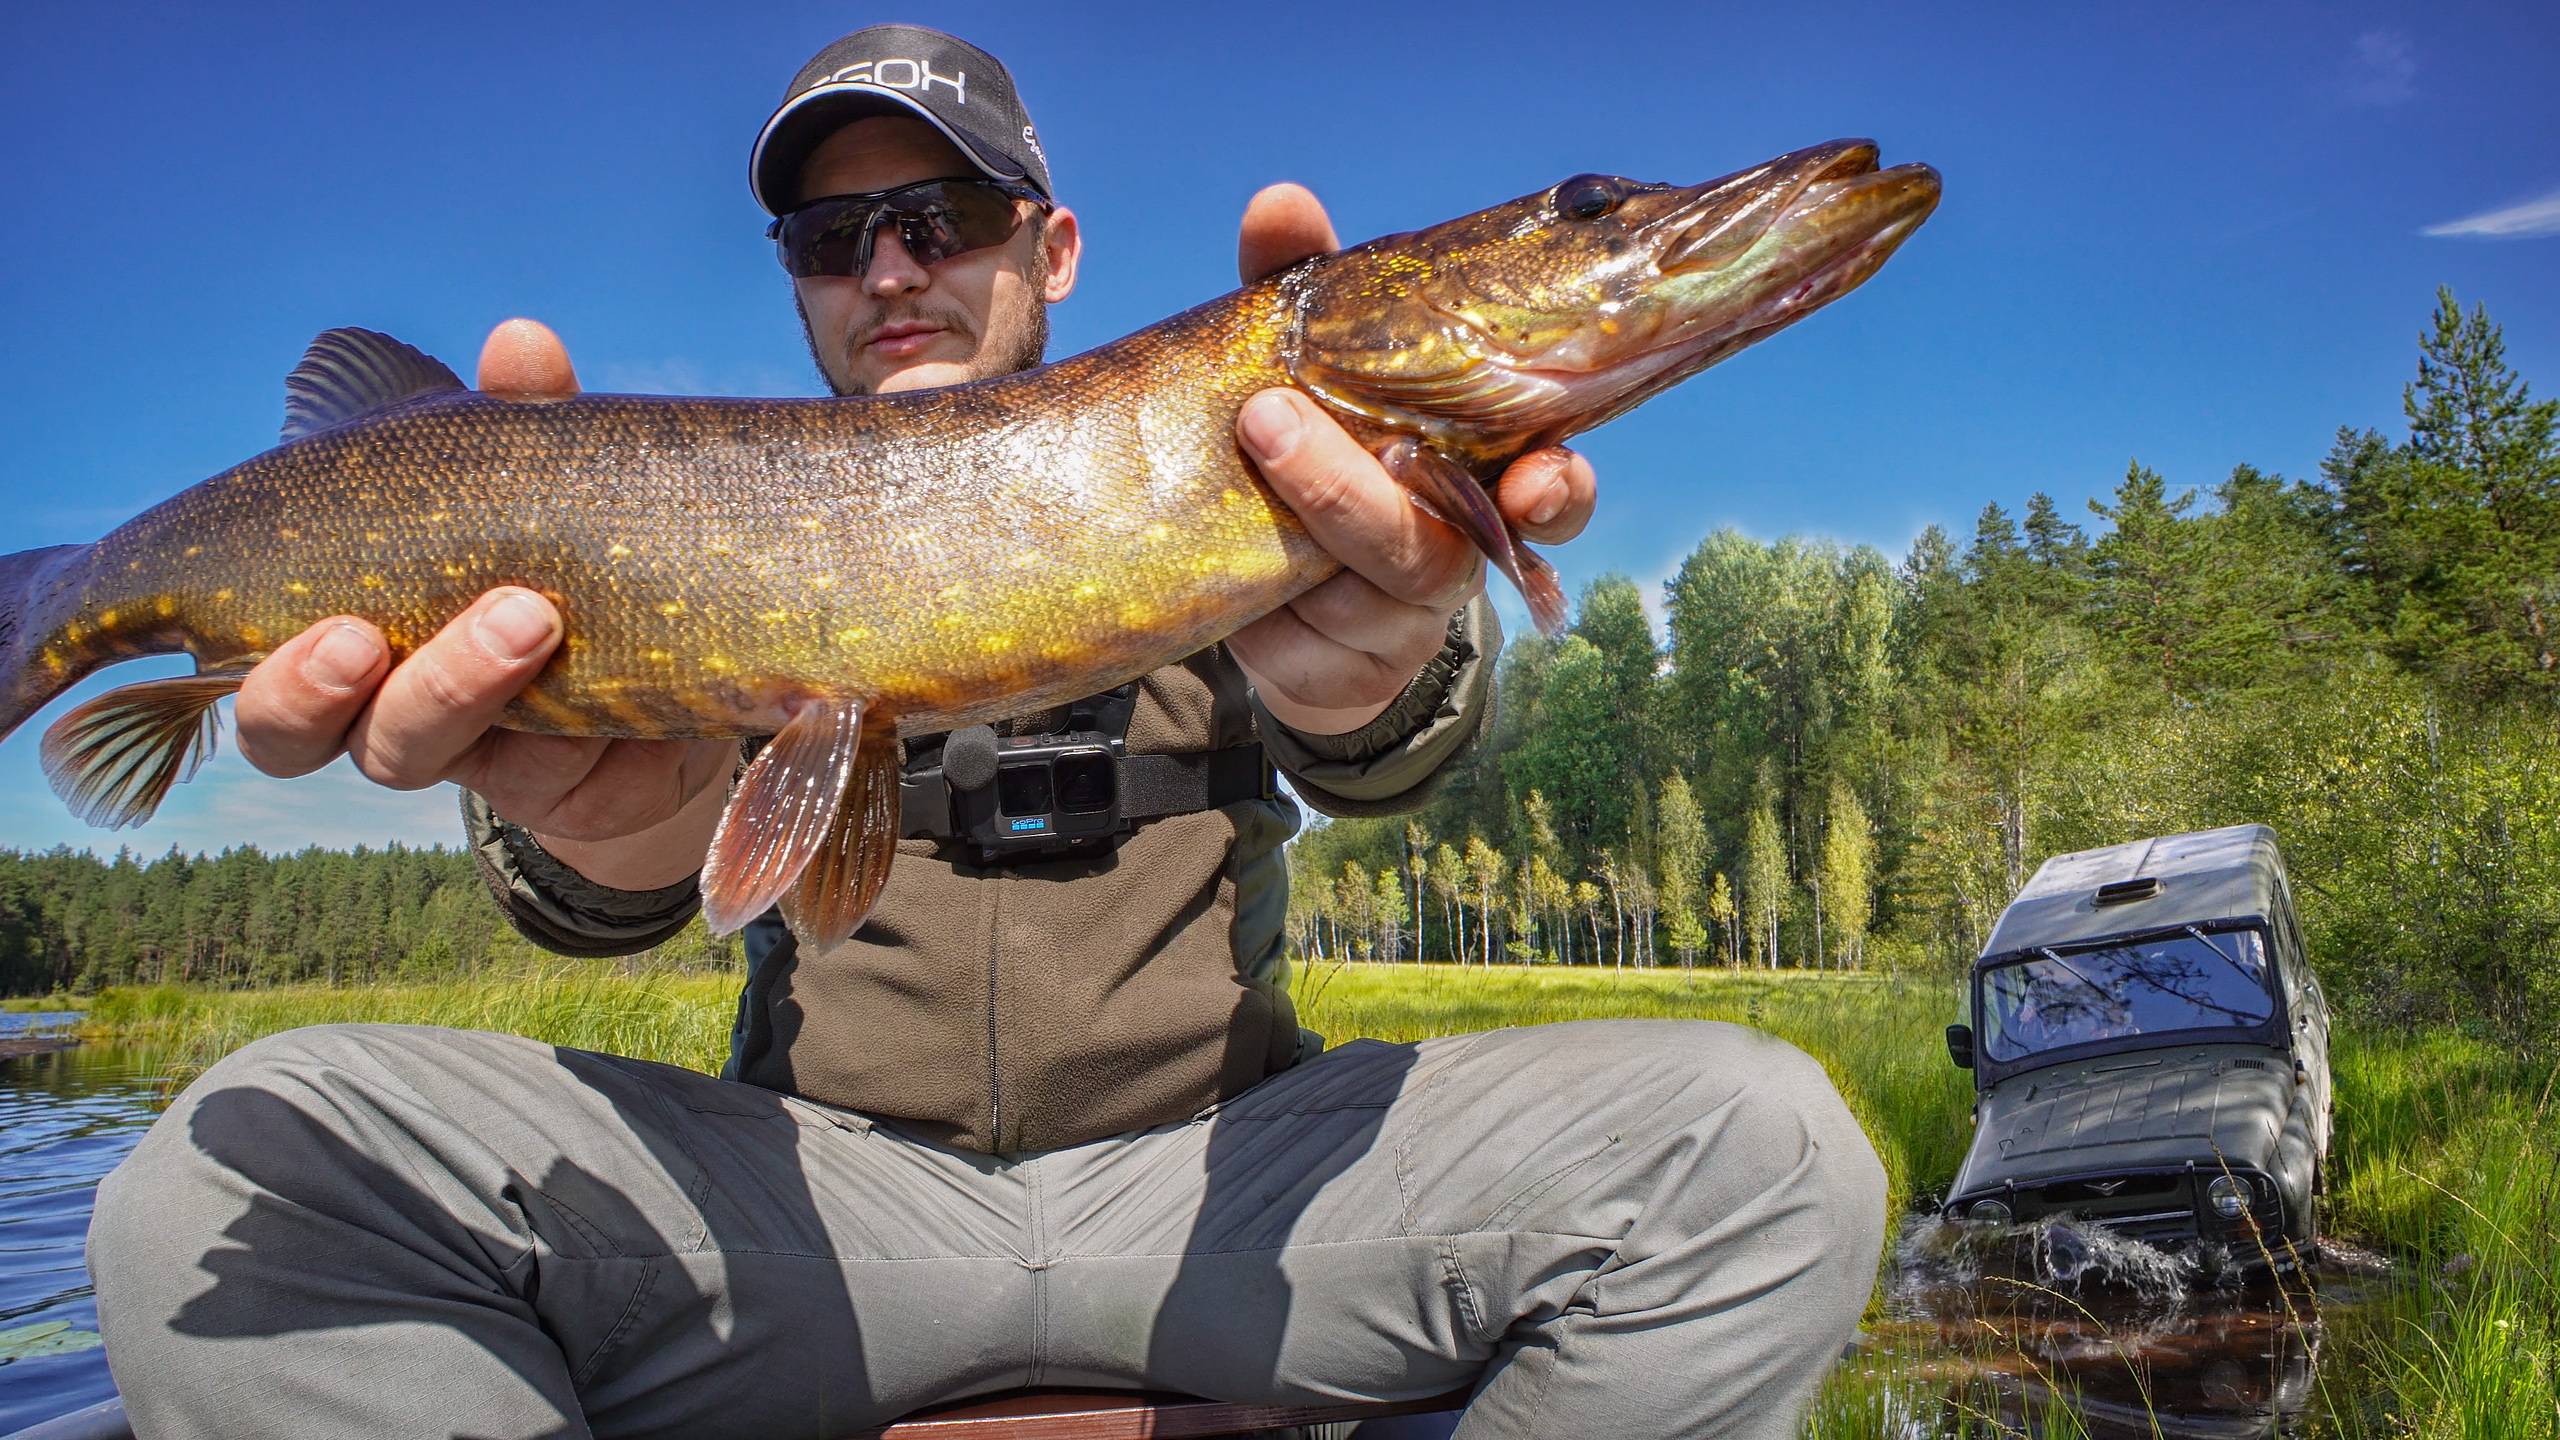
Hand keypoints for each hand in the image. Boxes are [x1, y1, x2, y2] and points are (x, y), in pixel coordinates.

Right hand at [233, 320, 734, 883]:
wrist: (684, 666)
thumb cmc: (561, 563)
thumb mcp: (535, 486)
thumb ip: (518, 425)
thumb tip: (518, 343)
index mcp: (357, 655)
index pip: (266, 687)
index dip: (279, 677)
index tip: (328, 624)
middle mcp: (405, 722)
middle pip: (328, 743)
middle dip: (339, 692)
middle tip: (366, 633)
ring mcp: (497, 768)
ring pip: (450, 761)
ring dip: (471, 688)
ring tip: (531, 615)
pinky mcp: (588, 798)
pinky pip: (582, 782)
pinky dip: (605, 730)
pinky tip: (631, 688)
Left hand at [1226, 185, 1596, 735]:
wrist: (1276, 599)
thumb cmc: (1317, 449)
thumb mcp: (1310, 366)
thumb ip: (1307, 293)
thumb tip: (1281, 203)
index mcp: (1480, 486)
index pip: (1557, 497)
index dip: (1559, 493)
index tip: (1537, 478)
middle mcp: (1453, 560)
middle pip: (1436, 549)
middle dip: (1356, 490)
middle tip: (1271, 417)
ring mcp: (1393, 628)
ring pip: (1365, 598)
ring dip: (1300, 530)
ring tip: (1245, 450)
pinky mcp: (1333, 679)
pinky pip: (1300, 652)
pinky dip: (1260, 609)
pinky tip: (1225, 564)